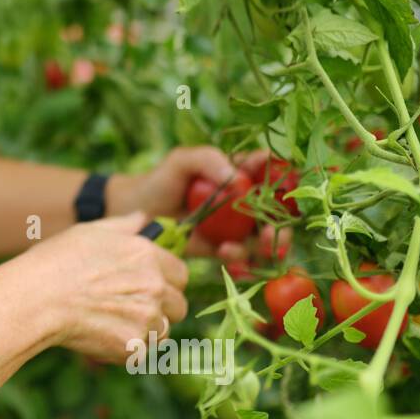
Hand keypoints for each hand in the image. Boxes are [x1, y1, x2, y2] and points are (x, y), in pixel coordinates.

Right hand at [1, 212, 188, 364]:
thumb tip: (144, 218)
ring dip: (144, 330)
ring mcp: (146, 318)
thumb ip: (125, 225)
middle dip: (160, 309)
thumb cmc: (56, 262)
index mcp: (146, 255)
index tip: (149, 287)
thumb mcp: (91, 231)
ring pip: (162, 331)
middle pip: (178, 305)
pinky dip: (126, 348)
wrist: (35, 299)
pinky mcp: (133, 346)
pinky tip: (102, 335)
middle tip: (128, 308)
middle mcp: (153, 285)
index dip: (166, 282)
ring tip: (111, 322)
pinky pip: (141, 351)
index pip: (181, 274)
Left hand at [104, 147, 279, 259]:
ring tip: (251, 246)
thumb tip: (238, 179)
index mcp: (237, 172)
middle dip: (283, 225)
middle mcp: (242, 200)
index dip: (284, 178)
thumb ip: (209, 159)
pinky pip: (242, 257)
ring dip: (266, 246)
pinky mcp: (220, 248)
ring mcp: (234, 226)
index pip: (270, 172)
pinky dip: (242, 259)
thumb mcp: (182, 161)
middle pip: (277, 213)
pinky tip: (226, 253)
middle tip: (274, 233)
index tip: (284, 186)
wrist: (136, 212)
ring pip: (265, 239)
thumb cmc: (160, 180)